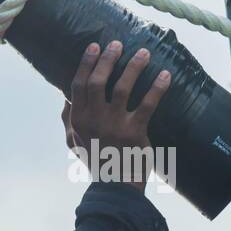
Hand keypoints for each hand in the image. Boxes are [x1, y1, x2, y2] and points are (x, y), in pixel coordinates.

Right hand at [62, 40, 170, 190]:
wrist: (116, 187)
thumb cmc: (97, 160)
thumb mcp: (75, 142)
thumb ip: (69, 119)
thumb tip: (65, 97)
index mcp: (79, 120)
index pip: (78, 85)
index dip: (86, 63)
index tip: (95, 46)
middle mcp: (94, 120)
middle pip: (98, 82)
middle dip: (108, 59)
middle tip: (118, 44)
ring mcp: (114, 126)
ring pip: (122, 88)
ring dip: (134, 67)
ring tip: (144, 53)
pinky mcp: (135, 132)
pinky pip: (147, 105)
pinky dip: (157, 89)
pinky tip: (165, 75)